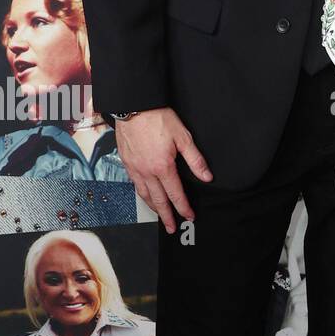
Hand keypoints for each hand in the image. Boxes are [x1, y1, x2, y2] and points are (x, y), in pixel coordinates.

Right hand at [114, 108, 212, 233]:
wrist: (134, 107)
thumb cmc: (159, 119)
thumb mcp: (183, 137)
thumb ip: (195, 160)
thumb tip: (207, 176)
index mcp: (163, 167)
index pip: (176, 194)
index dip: (183, 207)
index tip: (189, 216)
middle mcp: (146, 172)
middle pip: (158, 200)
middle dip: (166, 216)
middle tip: (172, 228)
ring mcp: (134, 169)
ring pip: (144, 195)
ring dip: (153, 207)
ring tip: (160, 216)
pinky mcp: (127, 163)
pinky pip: (135, 185)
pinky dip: (142, 194)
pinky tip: (146, 195)